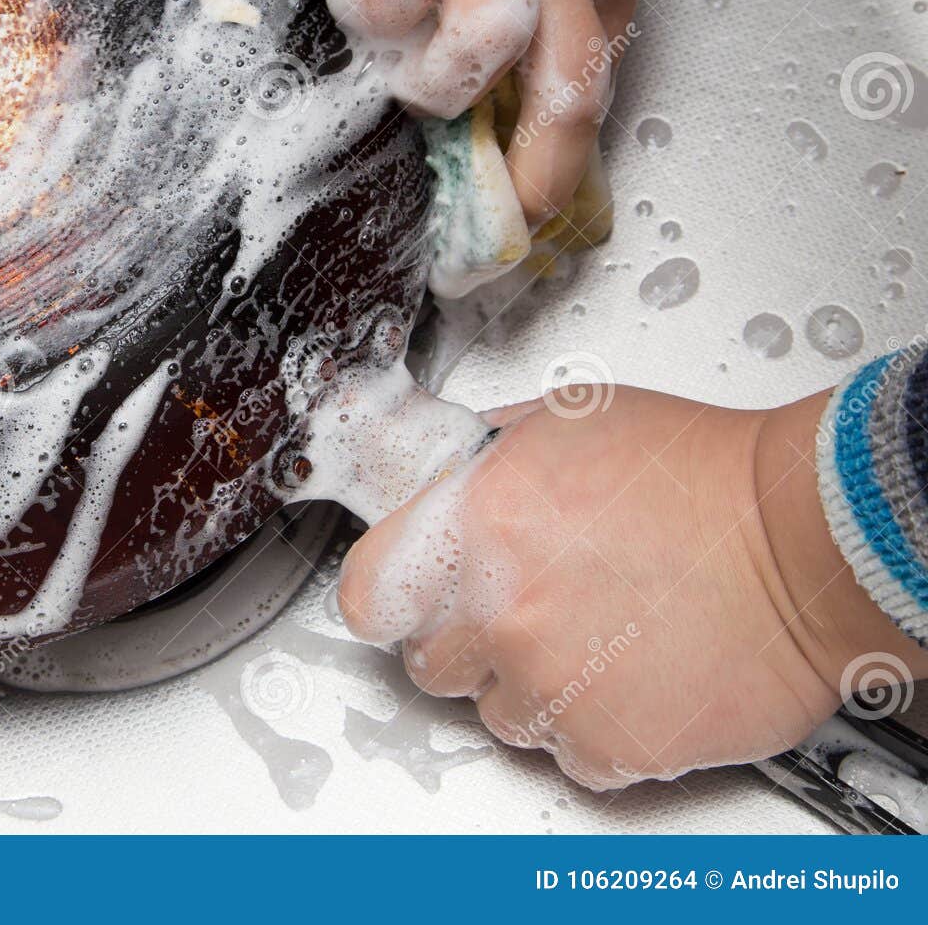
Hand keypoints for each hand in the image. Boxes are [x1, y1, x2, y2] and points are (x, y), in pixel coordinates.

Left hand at [337, 388, 927, 790]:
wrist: (808, 538)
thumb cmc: (699, 471)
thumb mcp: (560, 421)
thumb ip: (477, 460)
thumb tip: (432, 480)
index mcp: (475, 523)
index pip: (366, 594)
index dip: (390, 594)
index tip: (411, 595)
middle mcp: (500, 610)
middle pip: (428, 660)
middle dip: (465, 637)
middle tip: (525, 604)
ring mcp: (551, 684)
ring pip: (495, 712)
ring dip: (530, 683)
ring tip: (595, 633)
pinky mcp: (609, 745)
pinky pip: (567, 753)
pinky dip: (594, 725)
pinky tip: (632, 671)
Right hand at [346, 0, 660, 229]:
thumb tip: (538, 53)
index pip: (594, 88)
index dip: (561, 164)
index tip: (532, 212)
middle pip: (556, 95)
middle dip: (517, 173)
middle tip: (479, 219)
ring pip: (473, 50)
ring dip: (435, 86)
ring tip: (410, 79)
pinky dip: (374, 12)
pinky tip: (367, 9)